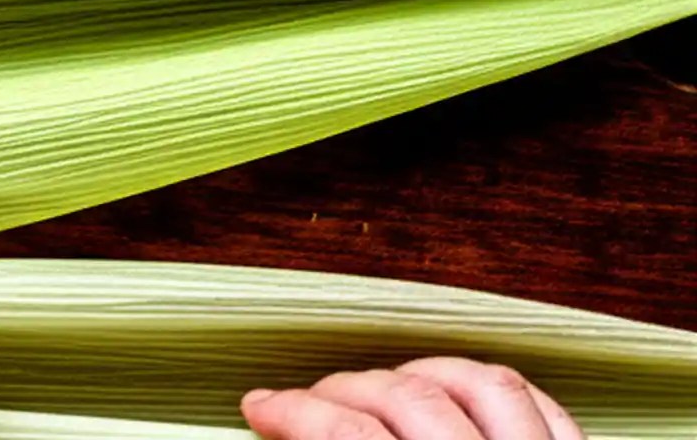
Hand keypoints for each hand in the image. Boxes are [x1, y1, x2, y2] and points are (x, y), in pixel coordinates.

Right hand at [241, 357, 584, 439]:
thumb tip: (285, 431)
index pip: (349, 437)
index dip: (293, 413)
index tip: (259, 407)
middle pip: (410, 400)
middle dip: (344, 389)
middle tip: (305, 400)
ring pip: (485, 386)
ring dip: (420, 374)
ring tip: (381, 386)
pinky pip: (548, 408)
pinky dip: (496, 390)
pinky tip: (461, 394)